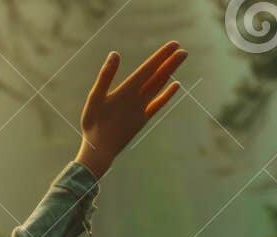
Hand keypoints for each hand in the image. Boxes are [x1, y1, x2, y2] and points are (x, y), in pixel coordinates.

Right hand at [75, 42, 186, 178]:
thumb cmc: (93, 124)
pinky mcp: (143, 120)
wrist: (100, 152)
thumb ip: (105, 76)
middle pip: (158, 77)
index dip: (161, 56)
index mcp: (126, 92)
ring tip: (179, 60)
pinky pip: (158, 103)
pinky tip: (176, 84)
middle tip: (183, 50)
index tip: (174, 45)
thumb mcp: (94, 98)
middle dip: (170, 62)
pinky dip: (167, 93)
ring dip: (170, 72)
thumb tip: (114, 54)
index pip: (148, 69)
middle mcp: (139, 99)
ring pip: (159, 87)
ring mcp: (143, 110)